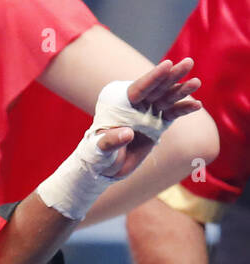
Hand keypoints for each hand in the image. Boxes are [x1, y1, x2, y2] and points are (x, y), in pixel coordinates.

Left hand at [94, 59, 201, 178]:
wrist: (106, 168)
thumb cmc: (98, 155)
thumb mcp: (100, 149)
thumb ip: (111, 140)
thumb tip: (127, 134)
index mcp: (121, 104)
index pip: (139, 88)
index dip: (153, 77)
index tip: (167, 64)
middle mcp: (137, 105)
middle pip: (157, 88)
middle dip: (172, 76)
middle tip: (188, 62)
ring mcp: (149, 113)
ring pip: (168, 98)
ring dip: (182, 90)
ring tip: (196, 82)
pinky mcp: (158, 124)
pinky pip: (173, 114)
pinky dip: (184, 110)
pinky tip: (197, 105)